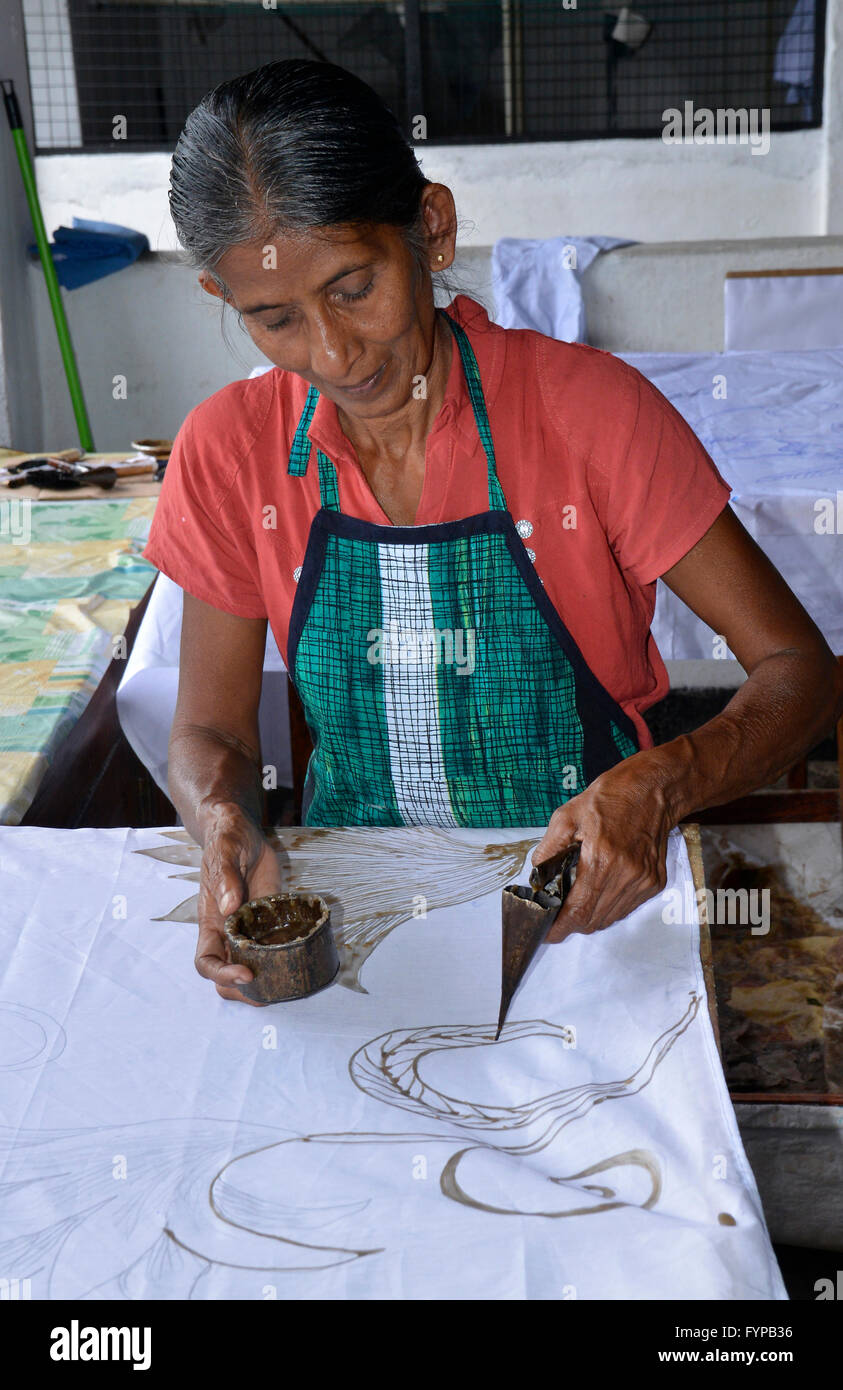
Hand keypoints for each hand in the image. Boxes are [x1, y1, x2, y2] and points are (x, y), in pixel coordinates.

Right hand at [194, 800, 284, 1003]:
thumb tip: (229, 907)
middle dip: (243, 991)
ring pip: (251, 967)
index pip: (206, 961)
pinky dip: (284, 960)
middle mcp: (228, 932)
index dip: (221, 974)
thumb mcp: (226, 853)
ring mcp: (250, 929)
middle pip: (226, 976)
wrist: (242, 832)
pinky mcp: (270, 921)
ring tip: (287, 985)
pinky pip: (273, 948)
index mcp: (211, 922)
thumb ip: (226, 878)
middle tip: (270, 991)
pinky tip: (301, 962)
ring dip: (265, 982)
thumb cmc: (227, 840)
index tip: (245, 973)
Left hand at [531, 754, 674, 942]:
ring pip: (609, 918)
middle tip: (555, 915)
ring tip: (576, 901)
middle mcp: (625, 875)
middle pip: (593, 920)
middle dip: (571, 924)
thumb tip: (536, 875)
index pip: (578, 910)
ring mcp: (642, 881)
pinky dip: (608, 906)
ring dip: (589, 916)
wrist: (652, 789)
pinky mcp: (654, 882)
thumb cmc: (609, 798)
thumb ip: (549, 848)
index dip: (559, 928)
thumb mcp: (567, 815)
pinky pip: (626, 908)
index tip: (545, 932)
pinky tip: (599, 889)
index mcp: (601, 858)